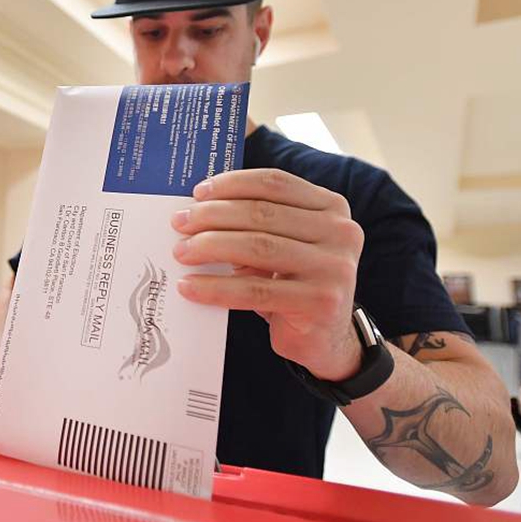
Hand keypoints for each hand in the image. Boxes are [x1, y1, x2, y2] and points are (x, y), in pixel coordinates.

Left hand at [171, 168, 364, 380]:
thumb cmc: (293, 283)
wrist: (324, 338)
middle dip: (213, 215)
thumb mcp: (284, 243)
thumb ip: (258, 221)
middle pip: (263, 213)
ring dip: (210, 247)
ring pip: (258, 248)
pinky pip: (255, 290)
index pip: (276, 183)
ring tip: (181, 252)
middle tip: (179, 222)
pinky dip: (216, 287)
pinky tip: (190, 287)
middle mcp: (340, 232)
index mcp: (332, 207)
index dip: (233, 184)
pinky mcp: (319, 302)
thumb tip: (197, 209)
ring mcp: (334, 267)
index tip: (198, 192)